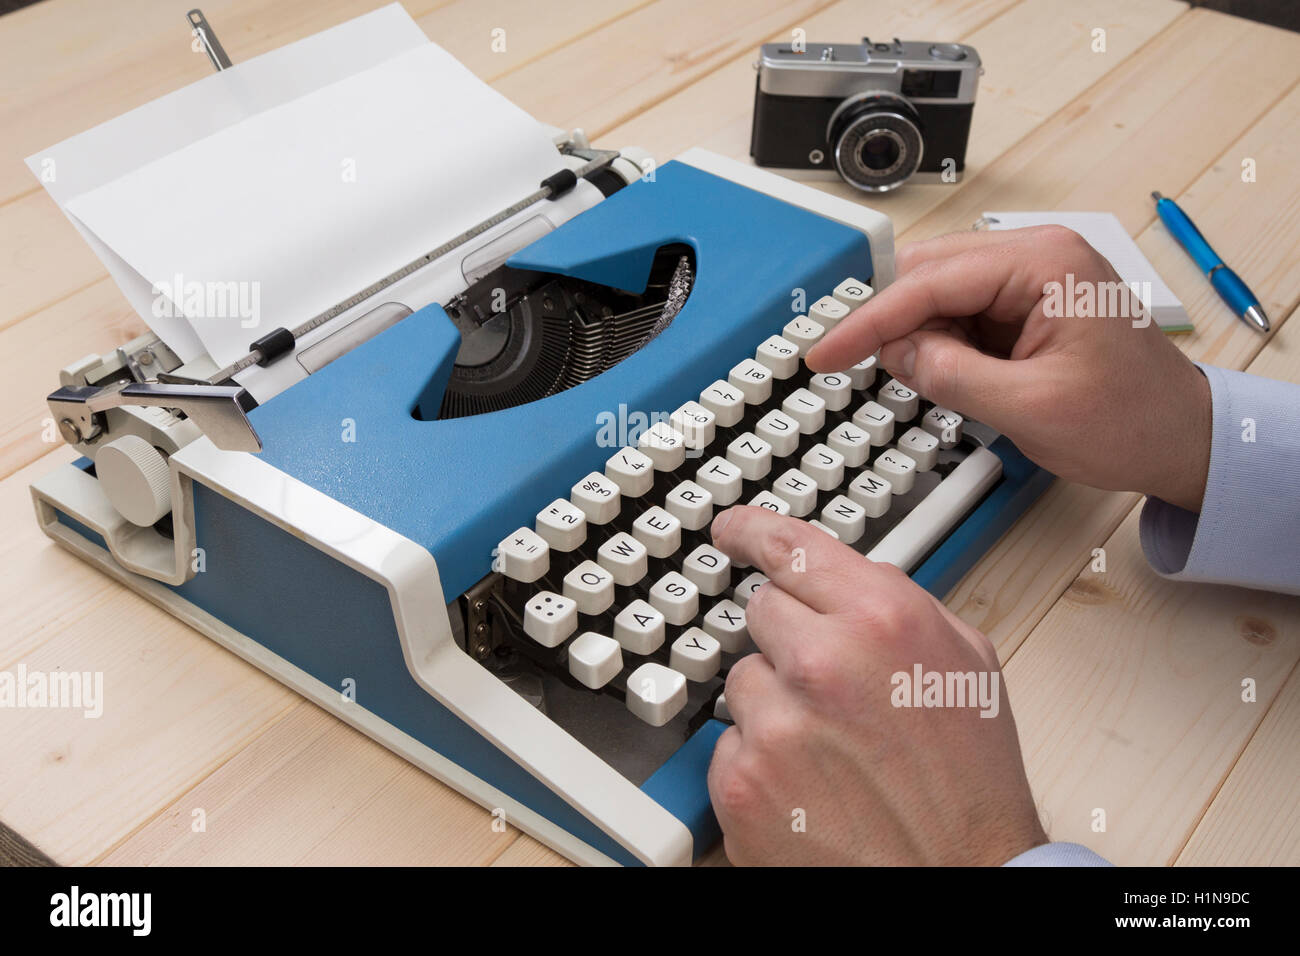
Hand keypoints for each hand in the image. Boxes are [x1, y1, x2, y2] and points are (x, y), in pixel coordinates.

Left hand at [707, 506, 1047, 865]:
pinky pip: (729, 740)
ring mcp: (775, 723)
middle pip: (761, 610)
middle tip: (831, 685)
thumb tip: (848, 575)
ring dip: (776, 702)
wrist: (961, 877)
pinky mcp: (742, 780)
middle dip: (790, 638)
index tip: (732, 530)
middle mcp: (822, 662)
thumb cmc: (971, 782)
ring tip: (833, 747)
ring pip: (743, 678)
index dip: (751, 531)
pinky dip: (759, 758)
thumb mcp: (966, 662)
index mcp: (881, 619)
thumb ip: (901, 602)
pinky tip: (810, 783)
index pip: (788, 545)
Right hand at [806, 226, 1211, 511]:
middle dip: (889, 320)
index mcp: (1045, 264)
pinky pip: (961, 313)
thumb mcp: (1031, 408)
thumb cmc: (1131, 421)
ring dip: (916, 335)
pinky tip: (940, 372)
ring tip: (914, 378)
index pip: (932, 282)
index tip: (825, 350)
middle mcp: (1038, 256)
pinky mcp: (1027, 305)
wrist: (1182, 439)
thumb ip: (953, 375)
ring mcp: (1033, 278)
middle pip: (929, 272)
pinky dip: (939, 343)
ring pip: (939, 292)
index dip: (870, 319)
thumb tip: (896, 353)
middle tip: (847, 362)